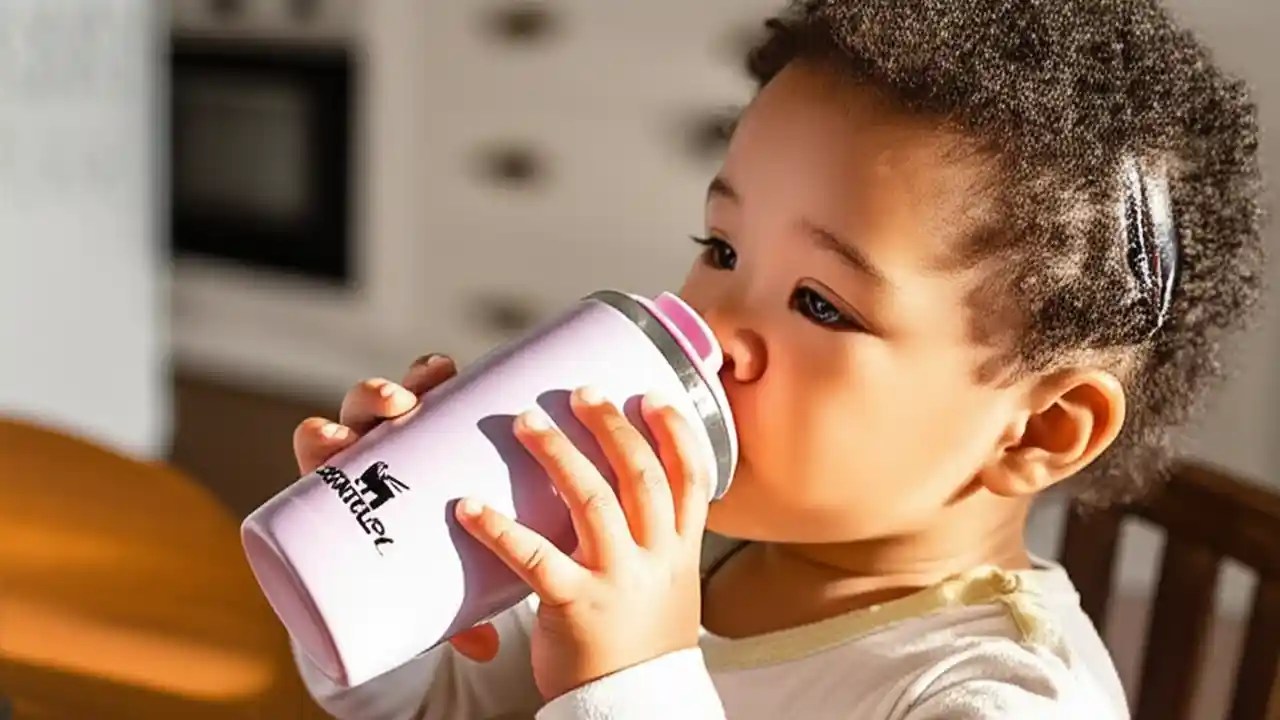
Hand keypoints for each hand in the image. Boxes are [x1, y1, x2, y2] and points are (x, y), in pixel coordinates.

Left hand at [291, 354, 502, 662]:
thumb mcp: (413, 598)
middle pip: (354, 413)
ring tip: (435, 378)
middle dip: (371, 399)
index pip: (316, 448)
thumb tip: (487, 649)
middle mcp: (362, 452)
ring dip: (410, 379)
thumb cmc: (400, 582)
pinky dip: (435, 378)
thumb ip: (441, 619)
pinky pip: (429, 391)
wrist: (410, 559)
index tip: (333, 441)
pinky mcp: (428, 425)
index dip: (320, 436)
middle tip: (398, 407)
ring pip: (394, 395)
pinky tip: (451, 370)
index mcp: (338, 486)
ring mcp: (394, 434)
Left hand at [454, 385, 710, 700]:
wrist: (633, 708)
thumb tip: (613, 488)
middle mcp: (657, 558)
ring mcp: (619, 580)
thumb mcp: (667, 586)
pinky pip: (534, 558)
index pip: (693, 478)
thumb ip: (650, 541)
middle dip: (611, 426)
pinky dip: (500, 528)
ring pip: (594, 501)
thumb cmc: (640, 644)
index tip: (651, 396)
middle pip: (641, 475)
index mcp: (682, 550)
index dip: (676, 432)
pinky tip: (470, 507)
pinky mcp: (575, 605)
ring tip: (527, 423)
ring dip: (559, 455)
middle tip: (579, 394)